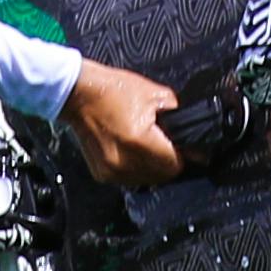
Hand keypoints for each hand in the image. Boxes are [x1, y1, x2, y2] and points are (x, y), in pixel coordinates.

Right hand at [63, 62, 182, 188]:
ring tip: (146, 146)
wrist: (78, 94)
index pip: (175, 165)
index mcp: (139, 142)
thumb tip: (193, 136)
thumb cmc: (112, 90)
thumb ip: (178, 116)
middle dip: (169, 162)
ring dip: (152, 168)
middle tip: (164, 144)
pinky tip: (131, 151)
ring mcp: (111, 171)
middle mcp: (124, 162)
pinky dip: (135, 168)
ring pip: (147, 180)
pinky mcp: (102, 174)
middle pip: (163, 176)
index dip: (183, 155)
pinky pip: (130, 179)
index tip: (185, 149)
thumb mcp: (154, 95)